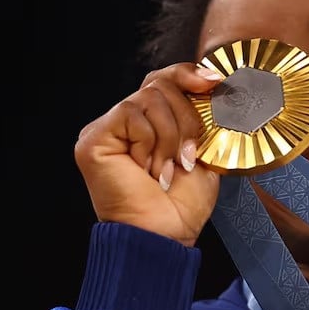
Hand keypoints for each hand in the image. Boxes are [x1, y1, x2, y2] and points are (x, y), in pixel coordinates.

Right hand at [74, 63, 222, 244]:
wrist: (165, 234)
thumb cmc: (182, 204)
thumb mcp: (203, 152)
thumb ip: (202, 119)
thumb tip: (213, 84)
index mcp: (149, 123)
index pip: (164, 80)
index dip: (188, 75)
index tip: (214, 82)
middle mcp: (125, 122)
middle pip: (160, 84)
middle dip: (186, 119)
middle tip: (187, 157)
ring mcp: (107, 128)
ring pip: (149, 98)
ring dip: (169, 137)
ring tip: (166, 169)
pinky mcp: (94, 137)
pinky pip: (132, 114)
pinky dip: (150, 142)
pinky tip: (147, 169)